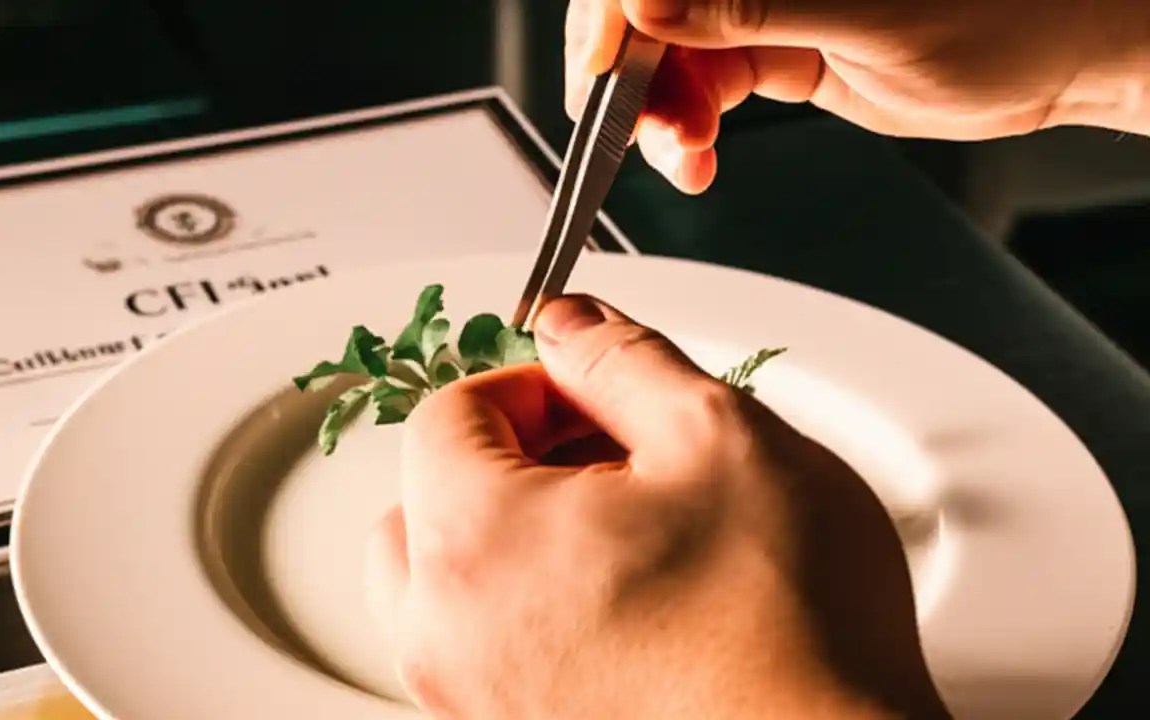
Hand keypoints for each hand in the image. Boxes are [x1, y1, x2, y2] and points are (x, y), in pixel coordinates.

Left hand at [364, 295, 950, 718]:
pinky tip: (625, 589)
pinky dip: (527, 596)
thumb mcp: (716, 434)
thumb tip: (569, 323)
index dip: (531, 383)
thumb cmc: (788, 625)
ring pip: (445, 572)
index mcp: (473, 540)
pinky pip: (481, 638)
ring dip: (512, 526)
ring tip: (620, 524)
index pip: (448, 413)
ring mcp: (472, 696)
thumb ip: (621, 359)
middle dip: (513, 453)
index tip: (595, 392)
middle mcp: (446, 632)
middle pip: (428, 494)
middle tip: (610, 453)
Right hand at [566, 0, 1149, 192]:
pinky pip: (703, 86)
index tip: (601, 66)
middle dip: (631, 76)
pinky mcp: (776, 46)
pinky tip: (694, 156)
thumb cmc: (1002, 15)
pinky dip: (687, 128)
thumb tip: (650, 8)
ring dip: (657, 115)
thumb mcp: (866, 18)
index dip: (612, 13)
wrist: (1056, 56)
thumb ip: (750, 10)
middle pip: (648, 12)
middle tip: (645, 131)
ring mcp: (762, 6)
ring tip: (684, 157)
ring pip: (668, 56)